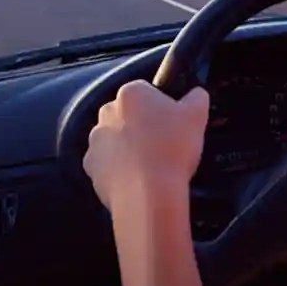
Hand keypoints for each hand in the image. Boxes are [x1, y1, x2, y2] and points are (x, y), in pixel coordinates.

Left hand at [83, 80, 209, 209]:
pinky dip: (118, 169)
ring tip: (150, 165)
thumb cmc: (172, 148)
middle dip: (140, 125)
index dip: (161, 107)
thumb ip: (196, 97)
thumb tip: (196, 93)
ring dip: (127, 147)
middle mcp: (106, 112)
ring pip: (114, 139)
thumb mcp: (196, 115)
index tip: (172, 124)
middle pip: (127, 114)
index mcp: (131, 93)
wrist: (148, 194)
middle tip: (162, 143)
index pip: (145, 91)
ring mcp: (95, 141)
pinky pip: (106, 163)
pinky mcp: (90, 167)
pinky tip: (136, 179)